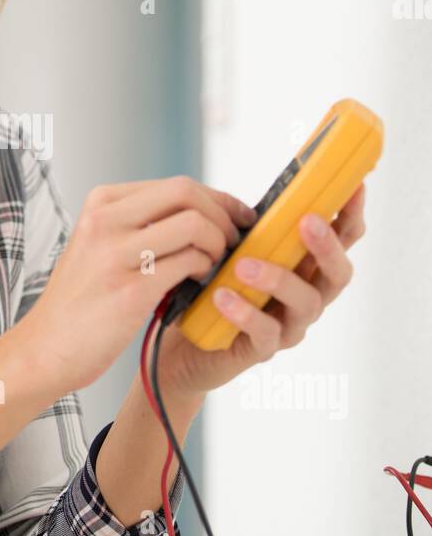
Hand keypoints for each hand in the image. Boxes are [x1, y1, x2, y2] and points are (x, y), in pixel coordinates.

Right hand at [25, 175, 253, 394]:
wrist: (47, 347)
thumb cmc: (82, 299)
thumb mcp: (99, 244)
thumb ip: (139, 223)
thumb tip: (202, 209)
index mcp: (101, 203)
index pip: (176, 185)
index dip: (218, 199)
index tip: (238, 217)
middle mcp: (105, 221)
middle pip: (186, 193)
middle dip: (223, 216)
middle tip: (234, 240)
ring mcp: (115, 254)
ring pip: (193, 225)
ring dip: (217, 245)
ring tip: (212, 265)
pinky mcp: (130, 289)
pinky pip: (188, 262)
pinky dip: (204, 270)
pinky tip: (198, 283)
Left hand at [155, 182, 367, 402]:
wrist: (180, 343)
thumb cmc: (210, 287)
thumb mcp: (230, 249)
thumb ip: (249, 229)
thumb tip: (253, 208)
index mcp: (305, 267)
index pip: (341, 239)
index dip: (350, 214)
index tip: (354, 186)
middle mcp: (307, 296)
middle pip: (338, 274)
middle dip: (327, 245)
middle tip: (307, 222)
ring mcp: (289, 325)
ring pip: (306, 303)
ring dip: (279, 279)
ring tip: (244, 266)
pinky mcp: (263, 349)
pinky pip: (266, 333)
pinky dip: (245, 313)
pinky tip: (222, 296)